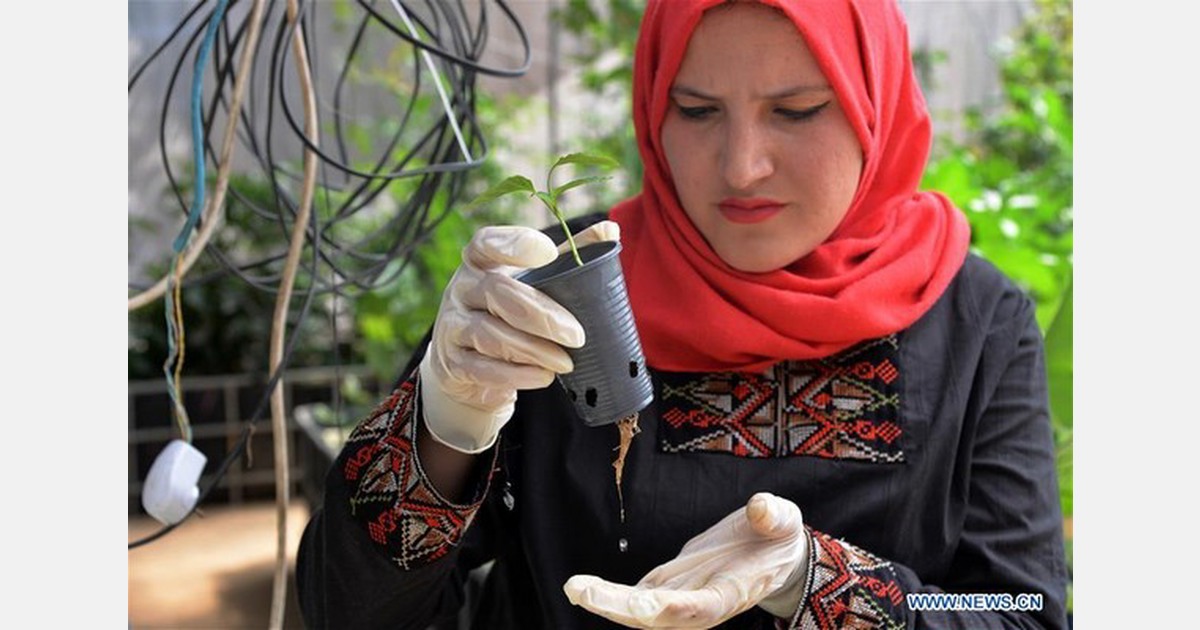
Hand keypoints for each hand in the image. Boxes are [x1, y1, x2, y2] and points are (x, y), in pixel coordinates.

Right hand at [419, 221, 620, 452]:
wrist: (469, 364)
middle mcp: (461, 288)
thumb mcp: (533, 281)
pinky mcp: (453, 362)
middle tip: (577, 336)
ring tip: (565, 362)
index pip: (487, 242)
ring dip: (533, 350)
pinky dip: (515, 375)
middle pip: (497, 292)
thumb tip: (610, 230)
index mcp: (480, 261)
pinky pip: (482, 369)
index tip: (550, 252)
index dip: (515, 244)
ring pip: (490, 335)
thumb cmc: (508, 311)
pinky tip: (543, 376)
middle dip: (541, 316)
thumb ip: (568, 257)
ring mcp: (452, 326)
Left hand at [563, 493, 807, 627]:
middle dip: (621, 607)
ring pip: (640, 609)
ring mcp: (682, 598)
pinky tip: (582, 587)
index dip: (673, 609)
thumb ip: (774, 516)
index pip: (701, 608)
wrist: (772, 554)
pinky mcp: (669, 586)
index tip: (645, 604)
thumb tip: (760, 507)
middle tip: (584, 592)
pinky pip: (635, 597)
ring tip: (575, 587)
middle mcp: (702, 605)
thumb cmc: (777, 537)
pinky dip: (609, 594)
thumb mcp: (785, 521)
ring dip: (606, 602)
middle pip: (658, 616)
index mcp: (732, 591)